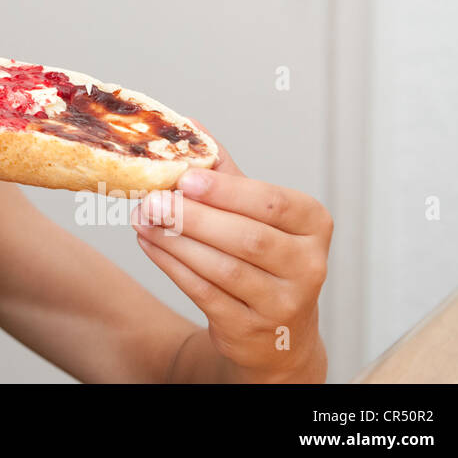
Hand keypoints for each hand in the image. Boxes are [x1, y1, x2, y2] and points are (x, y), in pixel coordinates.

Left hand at [131, 122, 332, 381]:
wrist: (277, 332)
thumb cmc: (264, 255)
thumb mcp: (256, 211)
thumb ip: (225, 171)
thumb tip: (189, 125)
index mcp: (314, 224)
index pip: (272, 202)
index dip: (226, 191)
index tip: (184, 178)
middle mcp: (308, 265)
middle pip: (247, 238)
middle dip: (193, 217)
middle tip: (152, 199)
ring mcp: (283, 302)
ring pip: (223, 268)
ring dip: (175, 241)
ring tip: (143, 218)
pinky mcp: (251, 329)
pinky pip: (205, 293)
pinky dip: (171, 266)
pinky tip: (149, 243)